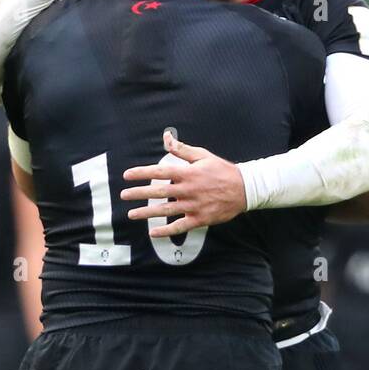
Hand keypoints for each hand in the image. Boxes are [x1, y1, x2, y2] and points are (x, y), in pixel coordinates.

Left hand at [122, 130, 247, 236]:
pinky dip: (166, 231)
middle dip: (139, 193)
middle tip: (124, 195)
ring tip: (132, 214)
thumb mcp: (202, 155)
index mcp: (188, 173)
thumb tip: (166, 137)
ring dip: (147, 213)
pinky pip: (179, 226)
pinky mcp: (199, 219)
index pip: (160, 172)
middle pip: (158, 192)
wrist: (244, 189)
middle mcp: (188, 189)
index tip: (127, 175)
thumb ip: (181, 149)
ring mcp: (193, 206)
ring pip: (165, 210)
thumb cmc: (222, 170)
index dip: (142, 173)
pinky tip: (153, 232)